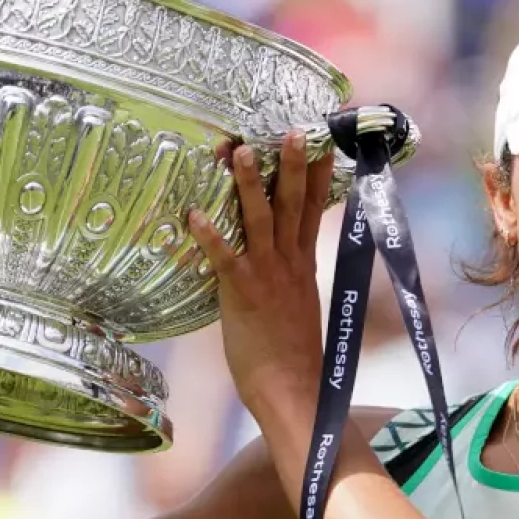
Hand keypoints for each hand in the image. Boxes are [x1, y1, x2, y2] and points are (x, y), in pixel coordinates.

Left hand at [189, 132, 334, 420]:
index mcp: (304, 264)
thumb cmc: (291, 354)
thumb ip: (291, 276)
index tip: (323, 140)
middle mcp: (290, 263)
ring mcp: (267, 276)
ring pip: (260, 221)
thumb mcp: (299, 304)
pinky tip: (195, 214)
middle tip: (293, 130)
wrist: (292, 388)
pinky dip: (211, 236)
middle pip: (293, 205)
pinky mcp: (243, 294)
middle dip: (292, 165)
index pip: (315, 210)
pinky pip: (224, 259)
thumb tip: (284, 259)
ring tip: (240, 152)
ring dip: (250, 185)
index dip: (318, 174)